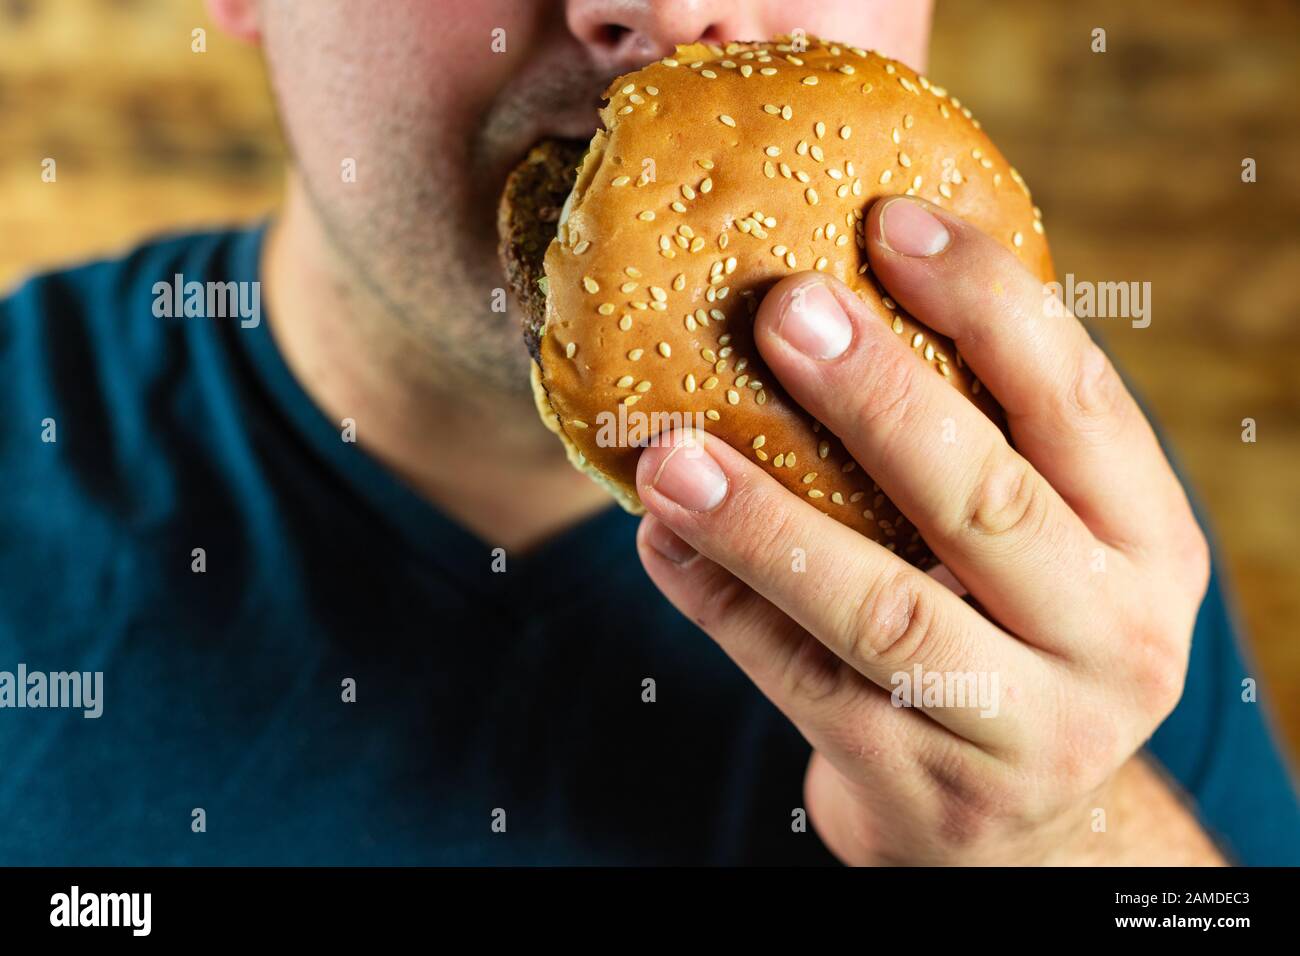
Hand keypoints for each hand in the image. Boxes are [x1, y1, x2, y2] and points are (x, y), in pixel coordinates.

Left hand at [633, 195, 1222, 864]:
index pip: (1082, 404)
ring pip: (881, 615)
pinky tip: (661, 539)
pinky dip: (720, 603)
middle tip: (784, 310)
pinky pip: (798, 683)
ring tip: (671, 454)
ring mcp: (1018, 731)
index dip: (991, 305)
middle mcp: (1109, 642)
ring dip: (765, 523)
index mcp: (1150, 547)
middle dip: (880, 398)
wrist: (1025, 829)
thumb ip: (991, 439)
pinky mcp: (919, 791)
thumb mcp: (1052, 544)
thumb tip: (845, 280)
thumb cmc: (1017, 636)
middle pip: (988, 503)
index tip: (890, 222)